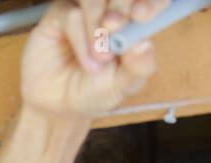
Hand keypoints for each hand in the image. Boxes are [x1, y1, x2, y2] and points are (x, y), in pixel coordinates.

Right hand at [20, 0, 167, 119]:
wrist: (61, 104)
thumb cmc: (97, 90)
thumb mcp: (124, 85)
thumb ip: (139, 66)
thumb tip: (145, 44)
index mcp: (134, 23)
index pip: (150, 1)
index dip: (149, 3)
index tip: (142, 15)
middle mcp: (111, 10)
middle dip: (121, 8)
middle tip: (115, 28)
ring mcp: (86, 9)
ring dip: (97, 27)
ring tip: (100, 57)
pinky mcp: (61, 13)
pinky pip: (72, 13)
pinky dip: (81, 40)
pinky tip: (86, 62)